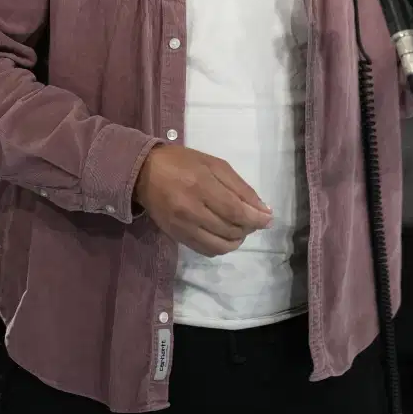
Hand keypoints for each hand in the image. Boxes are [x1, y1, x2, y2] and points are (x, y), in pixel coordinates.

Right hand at [134, 144, 272, 257]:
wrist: (144, 173)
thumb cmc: (182, 162)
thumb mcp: (214, 164)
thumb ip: (240, 187)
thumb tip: (263, 209)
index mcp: (201, 185)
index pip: (236, 211)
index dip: (256, 219)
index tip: (268, 218)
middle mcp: (191, 209)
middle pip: (230, 230)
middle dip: (249, 228)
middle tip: (253, 219)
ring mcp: (182, 227)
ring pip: (220, 246)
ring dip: (237, 240)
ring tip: (240, 228)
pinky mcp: (176, 237)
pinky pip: (206, 251)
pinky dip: (221, 246)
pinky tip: (224, 234)